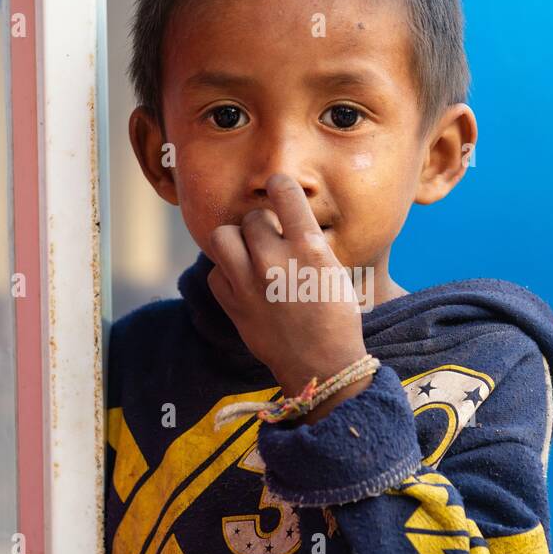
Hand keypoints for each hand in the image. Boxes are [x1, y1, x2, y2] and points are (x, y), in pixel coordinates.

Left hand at [206, 174, 371, 416]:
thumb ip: (306, 240)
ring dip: (235, 241)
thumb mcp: (334, 269)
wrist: (322, 366)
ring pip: (223, 236)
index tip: (279, 191)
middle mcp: (275, 260)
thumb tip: (281, 217)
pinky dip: (227, 274)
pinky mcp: (234, 305)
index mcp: (309, 246)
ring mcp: (250, 283)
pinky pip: (216, 272)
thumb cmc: (336, 317)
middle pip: (252, 217)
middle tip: (272, 242)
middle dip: (262, 226)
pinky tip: (244, 283)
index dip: (280, 186)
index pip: (283, 190)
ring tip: (249, 255)